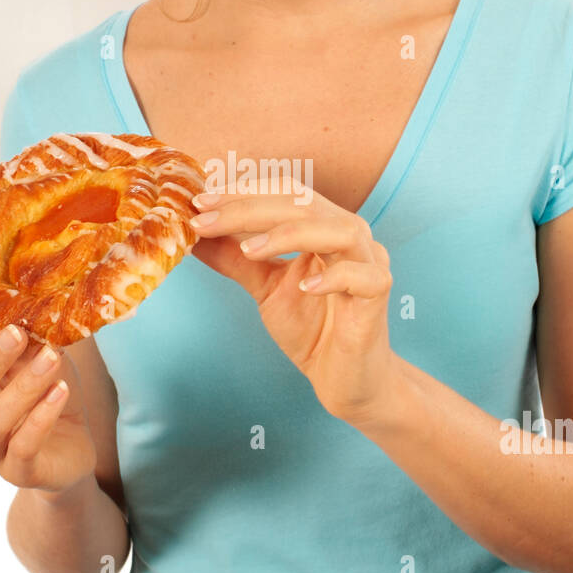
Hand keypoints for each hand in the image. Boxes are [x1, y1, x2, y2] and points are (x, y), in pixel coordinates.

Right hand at [0, 299, 97, 495]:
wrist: (70, 449)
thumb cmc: (45, 394)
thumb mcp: (37, 357)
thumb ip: (27, 335)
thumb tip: (29, 299)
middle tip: (17, 332)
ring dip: (22, 387)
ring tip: (51, 359)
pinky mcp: (17, 472)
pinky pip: (23, 447)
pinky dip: (42, 416)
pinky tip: (61, 391)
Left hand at [188, 187, 395, 424]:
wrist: (344, 379)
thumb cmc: (312, 329)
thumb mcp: (264, 287)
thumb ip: (234, 258)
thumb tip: (193, 236)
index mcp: (324, 226)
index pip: (286, 193)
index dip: (243, 193)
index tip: (200, 203)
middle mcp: (349, 236)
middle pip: (305, 205)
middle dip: (251, 209)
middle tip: (206, 220)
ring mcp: (369, 263)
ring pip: (339, 230)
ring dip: (290, 234)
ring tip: (249, 249)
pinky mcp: (379, 295)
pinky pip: (361, 276)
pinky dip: (332, 277)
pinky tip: (303, 287)